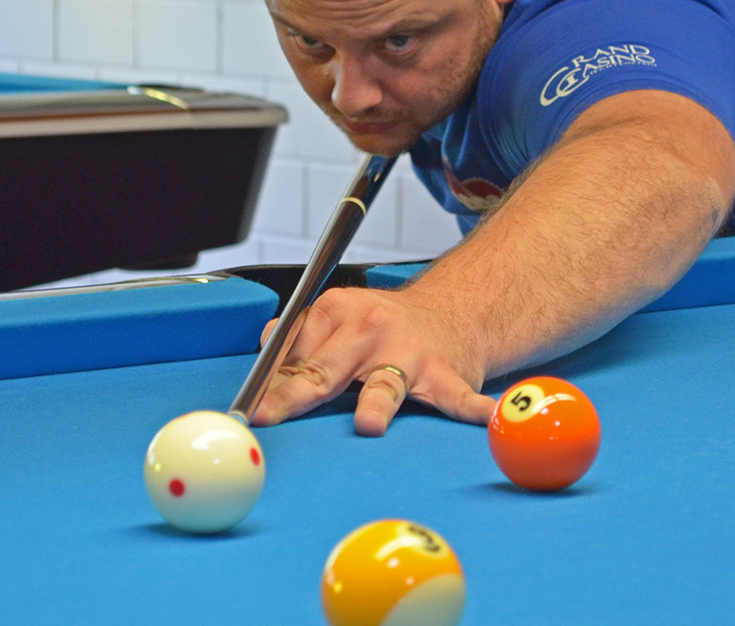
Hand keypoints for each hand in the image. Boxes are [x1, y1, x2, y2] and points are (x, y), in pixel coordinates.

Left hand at [250, 287, 496, 435]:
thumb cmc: (384, 328)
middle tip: (270, 415)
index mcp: (337, 311)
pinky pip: (458, 398)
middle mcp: (371, 330)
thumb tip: (261, 349)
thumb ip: (299, 337)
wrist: (453, 312)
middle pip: (326, 369)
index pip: (295, 353)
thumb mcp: (338, 318)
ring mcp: (410, 354)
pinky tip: (486, 420)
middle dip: (296, 395)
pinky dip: (473, 411)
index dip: (269, 383)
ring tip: (369, 423)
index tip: (248, 408)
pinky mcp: (446, 376)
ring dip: (377, 403)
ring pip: (386, 384)